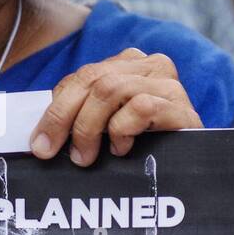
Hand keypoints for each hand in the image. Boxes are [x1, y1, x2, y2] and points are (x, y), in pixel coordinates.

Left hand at [30, 48, 201, 165]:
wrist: (193, 170)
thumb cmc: (145, 149)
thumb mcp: (107, 127)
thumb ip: (82, 117)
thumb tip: (41, 136)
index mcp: (129, 64)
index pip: (82, 77)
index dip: (55, 109)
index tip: (40, 142)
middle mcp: (150, 66)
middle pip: (93, 80)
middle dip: (64, 118)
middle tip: (52, 152)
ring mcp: (169, 84)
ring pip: (111, 90)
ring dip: (90, 127)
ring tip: (88, 156)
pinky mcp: (182, 107)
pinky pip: (140, 107)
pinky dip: (122, 130)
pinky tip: (122, 148)